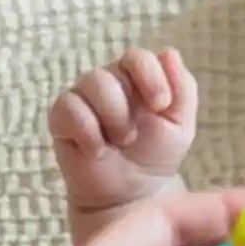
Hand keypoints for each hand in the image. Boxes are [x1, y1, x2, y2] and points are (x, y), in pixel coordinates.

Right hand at [48, 47, 197, 241]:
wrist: (131, 191)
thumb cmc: (156, 153)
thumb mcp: (181, 125)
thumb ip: (183, 88)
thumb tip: (169, 54)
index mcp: (139, 78)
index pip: (138, 57)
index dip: (150, 76)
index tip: (161, 106)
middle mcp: (109, 81)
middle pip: (111, 72)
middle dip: (127, 108)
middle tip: (134, 135)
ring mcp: (83, 96)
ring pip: (92, 84)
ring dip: (112, 119)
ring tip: (119, 141)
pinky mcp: (61, 116)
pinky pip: (69, 108)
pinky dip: (88, 134)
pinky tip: (97, 150)